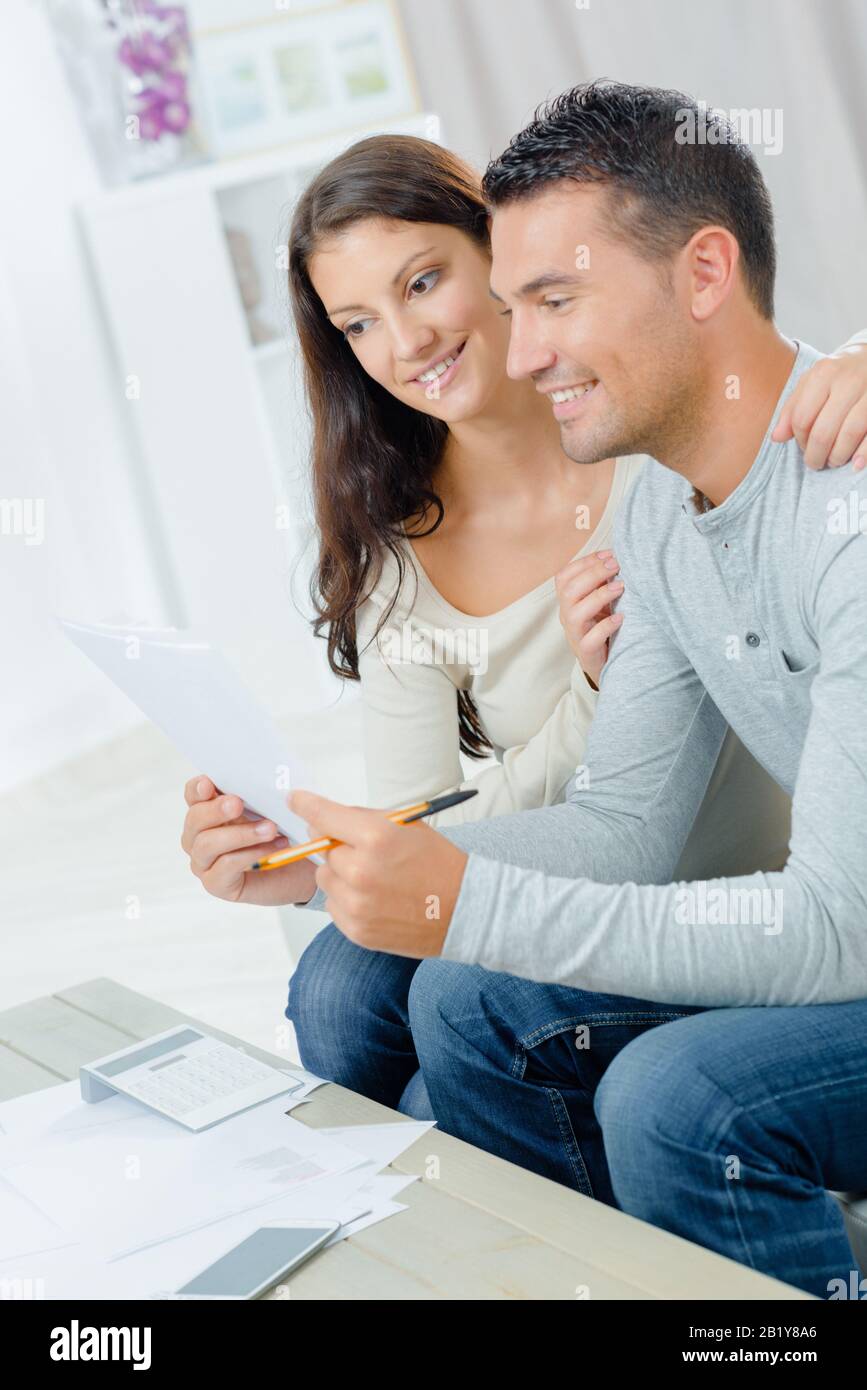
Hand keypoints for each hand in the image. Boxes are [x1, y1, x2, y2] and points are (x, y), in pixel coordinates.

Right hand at [181, 775, 316, 905]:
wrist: (298, 868)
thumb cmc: (280, 833)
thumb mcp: (271, 808)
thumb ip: (258, 794)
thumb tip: (262, 778)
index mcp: (209, 811)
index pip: (193, 794)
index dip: (197, 788)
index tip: (209, 784)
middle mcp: (199, 836)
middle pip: (194, 819)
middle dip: (216, 810)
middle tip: (238, 804)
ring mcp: (204, 862)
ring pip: (207, 844)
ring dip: (240, 834)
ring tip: (270, 829)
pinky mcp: (216, 883)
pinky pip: (225, 866)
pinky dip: (250, 854)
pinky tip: (273, 848)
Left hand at [289, 790, 468, 955]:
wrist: (465, 911)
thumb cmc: (438, 864)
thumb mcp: (406, 826)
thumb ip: (363, 819)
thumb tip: (325, 817)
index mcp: (375, 837)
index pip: (323, 816)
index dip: (305, 804)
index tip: (294, 799)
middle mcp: (360, 871)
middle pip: (321, 848)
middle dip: (336, 844)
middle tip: (363, 850)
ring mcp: (356, 904)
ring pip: (324, 877)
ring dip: (340, 873)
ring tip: (373, 878)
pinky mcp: (356, 929)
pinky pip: (333, 904)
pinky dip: (346, 899)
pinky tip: (375, 898)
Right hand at [554, 548, 623, 686]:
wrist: (604, 660)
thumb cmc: (602, 625)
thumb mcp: (600, 601)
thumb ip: (602, 582)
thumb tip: (617, 556)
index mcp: (568, 601)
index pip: (564, 576)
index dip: (584, 562)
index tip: (608, 554)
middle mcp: (567, 615)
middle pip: (569, 591)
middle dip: (593, 574)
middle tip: (616, 565)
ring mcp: (575, 634)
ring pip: (575, 613)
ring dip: (599, 596)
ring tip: (620, 586)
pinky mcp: (586, 651)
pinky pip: (590, 639)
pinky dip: (606, 626)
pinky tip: (621, 617)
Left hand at [773, 342, 866, 470]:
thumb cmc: (839, 374)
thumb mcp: (812, 382)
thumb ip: (793, 408)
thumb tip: (776, 438)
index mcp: (824, 373)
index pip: (802, 418)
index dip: (799, 440)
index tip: (803, 446)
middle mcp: (849, 380)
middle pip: (823, 432)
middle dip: (815, 455)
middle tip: (815, 462)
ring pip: (849, 435)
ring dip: (837, 457)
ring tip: (833, 461)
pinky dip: (864, 455)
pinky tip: (856, 465)